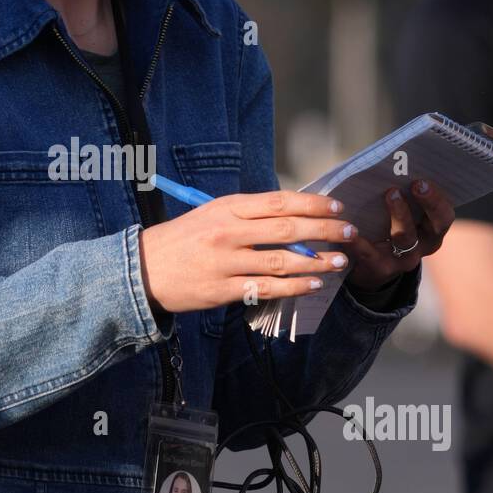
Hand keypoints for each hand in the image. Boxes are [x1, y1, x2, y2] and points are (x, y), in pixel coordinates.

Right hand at [138, 189, 355, 315]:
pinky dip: (294, 287)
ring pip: (280, 262)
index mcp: (226, 208)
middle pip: (285, 229)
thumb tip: (293, 217)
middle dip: (323, 230)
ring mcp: (225, 263)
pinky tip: (314, 284)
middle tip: (349, 232)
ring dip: (316, 262)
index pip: (278, 202)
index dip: (312, 203)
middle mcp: (227, 233)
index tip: (337, 206)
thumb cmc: (183, 239)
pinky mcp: (222, 290)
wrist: (143, 269)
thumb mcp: (211, 214)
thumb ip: (248, 215)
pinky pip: (266, 288)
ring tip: (340, 262)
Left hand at [344, 180, 453, 290]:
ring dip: (400, 214)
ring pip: (405, 237)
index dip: (437, 199)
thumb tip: (397, 163)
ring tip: (390, 194)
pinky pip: (368, 252)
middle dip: (429, 203)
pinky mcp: (378, 267)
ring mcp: (402, 259)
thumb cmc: (384, 227)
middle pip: (435, 226)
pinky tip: (352, 225)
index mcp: (431, 231)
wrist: (366, 267)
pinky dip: (359, 238)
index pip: (444, 216)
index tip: (423, 181)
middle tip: (416, 184)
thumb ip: (403, 194)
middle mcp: (422, 246)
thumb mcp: (400, 214)